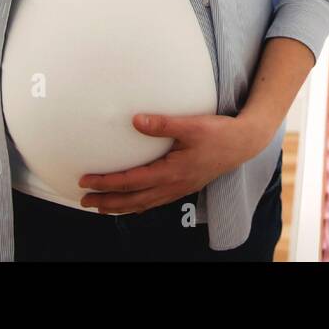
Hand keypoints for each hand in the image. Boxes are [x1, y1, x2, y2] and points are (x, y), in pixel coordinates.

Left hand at [76, 111, 271, 214]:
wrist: (244, 144)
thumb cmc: (219, 133)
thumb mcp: (191, 125)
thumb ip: (162, 124)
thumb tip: (135, 121)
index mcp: (171, 172)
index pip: (130, 181)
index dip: (106, 182)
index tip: (85, 180)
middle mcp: (173, 186)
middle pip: (132, 200)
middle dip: (107, 202)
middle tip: (84, 201)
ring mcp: (179, 189)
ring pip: (143, 204)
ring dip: (120, 207)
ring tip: (101, 208)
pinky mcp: (185, 186)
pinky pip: (155, 201)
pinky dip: (138, 205)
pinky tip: (133, 203)